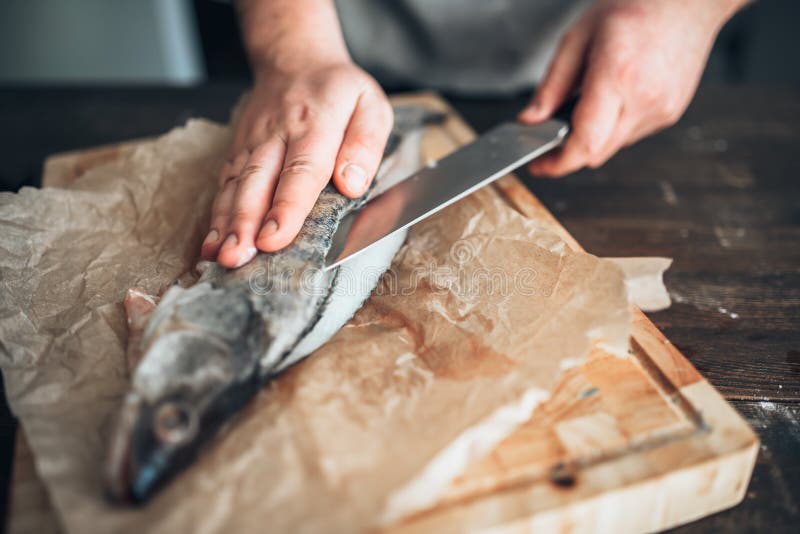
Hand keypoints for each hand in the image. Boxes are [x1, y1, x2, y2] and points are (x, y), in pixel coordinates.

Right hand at [201, 62, 392, 267]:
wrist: (295, 60)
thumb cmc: (339, 91)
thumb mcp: (370, 105)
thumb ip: (365, 144)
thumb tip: (351, 185)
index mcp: (315, 123)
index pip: (301, 170)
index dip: (286, 206)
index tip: (275, 237)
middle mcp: (276, 133)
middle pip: (258, 182)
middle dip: (245, 222)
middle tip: (238, 257)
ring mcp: (252, 143)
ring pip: (235, 185)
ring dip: (226, 224)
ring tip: (222, 257)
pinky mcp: (239, 151)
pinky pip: (224, 185)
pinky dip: (215, 216)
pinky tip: (210, 244)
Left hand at [519, 0, 743, 175]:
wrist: (688, 1)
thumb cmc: (635, 7)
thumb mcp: (578, 39)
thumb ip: (551, 87)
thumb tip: (530, 120)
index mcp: (617, 76)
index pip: (585, 142)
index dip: (557, 162)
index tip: (538, 165)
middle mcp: (643, 100)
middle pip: (596, 152)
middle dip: (568, 152)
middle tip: (547, 142)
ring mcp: (661, 110)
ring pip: (612, 146)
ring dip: (592, 137)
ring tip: (584, 106)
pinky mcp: (670, 114)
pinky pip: (631, 135)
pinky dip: (612, 127)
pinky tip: (612, 100)